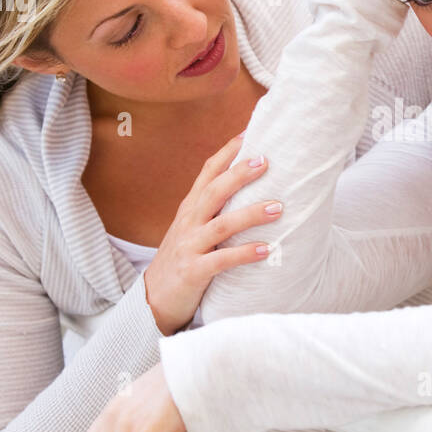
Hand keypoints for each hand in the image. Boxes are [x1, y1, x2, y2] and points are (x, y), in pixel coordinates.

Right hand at [143, 134, 283, 334]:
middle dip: (239, 175)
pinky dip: (244, 253)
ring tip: (278, 207)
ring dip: (251, 214)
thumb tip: (247, 186)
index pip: (207, 172)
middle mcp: (188, 223)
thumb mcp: (192, 228)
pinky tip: (266, 250)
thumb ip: (214, 208)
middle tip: (266, 160)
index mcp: (190, 209)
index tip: (250, 132)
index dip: (228, 152)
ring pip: (221, 225)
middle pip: (213, 191)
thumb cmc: (182, 259)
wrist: (153, 300)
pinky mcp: (193, 272)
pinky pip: (220, 260)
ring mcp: (189, 246)